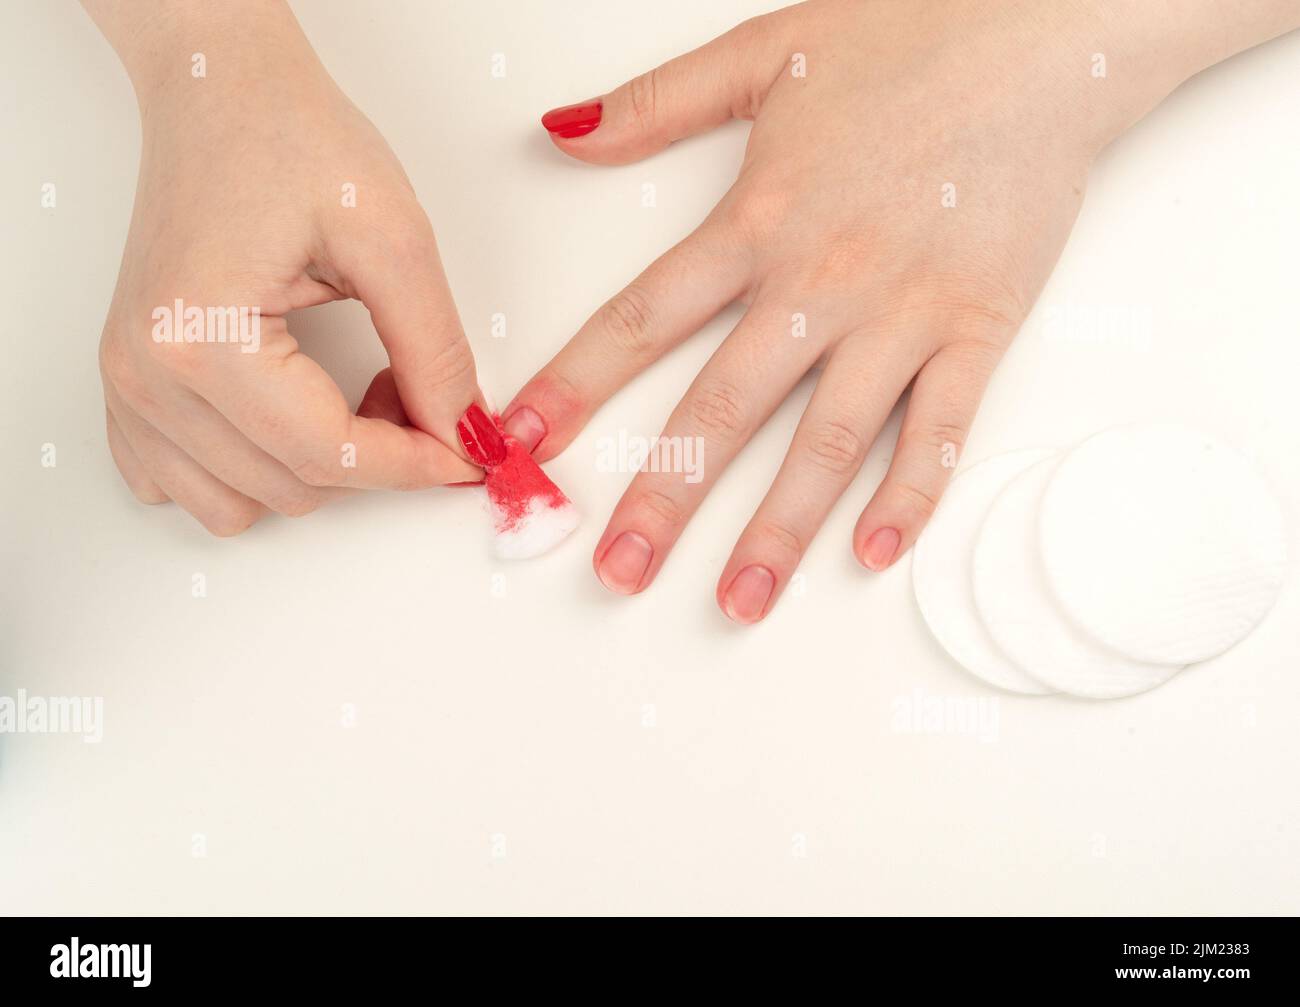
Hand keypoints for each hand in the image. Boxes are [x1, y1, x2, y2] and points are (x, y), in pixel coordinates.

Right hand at [87, 0, 481, 534]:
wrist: (220, 94)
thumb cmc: (290, 139)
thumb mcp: (392, 238)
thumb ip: (434, 351)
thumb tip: (465, 435)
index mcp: (201, 339)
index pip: (329, 456)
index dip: (416, 465)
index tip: (469, 454)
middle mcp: (147, 375)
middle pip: (292, 488)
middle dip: (374, 458)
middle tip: (414, 389)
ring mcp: (127, 386)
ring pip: (239, 505)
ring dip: (315, 471)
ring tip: (351, 395)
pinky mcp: (129, 388)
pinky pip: (187, 487)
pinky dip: (252, 472)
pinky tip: (293, 413)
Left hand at [504, 0, 1217, 621]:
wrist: (1043, 33)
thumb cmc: (908, 37)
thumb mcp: (763, 54)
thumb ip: (655, 104)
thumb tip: (559, 130)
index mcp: (756, 221)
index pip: (641, 320)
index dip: (574, 384)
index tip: (520, 442)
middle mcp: (819, 281)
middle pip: (722, 407)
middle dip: (664, 497)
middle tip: (618, 572)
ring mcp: (902, 311)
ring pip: (827, 439)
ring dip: (779, 528)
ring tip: (737, 600)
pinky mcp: (978, 326)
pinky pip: (942, 426)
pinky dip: (911, 492)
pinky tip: (873, 552)